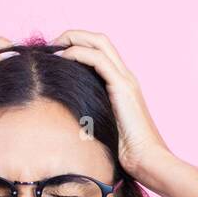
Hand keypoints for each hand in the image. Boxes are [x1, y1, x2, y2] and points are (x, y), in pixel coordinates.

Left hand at [50, 29, 171, 183]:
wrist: (146, 161)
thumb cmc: (124, 152)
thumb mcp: (101, 126)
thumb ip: (88, 113)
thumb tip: (63, 113)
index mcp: (121, 84)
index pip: (99, 51)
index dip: (77, 45)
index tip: (55, 55)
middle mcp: (125, 76)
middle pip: (99, 39)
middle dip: (73, 35)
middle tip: (51, 45)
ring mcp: (126, 79)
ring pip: (99, 42)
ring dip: (73, 39)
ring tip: (54, 47)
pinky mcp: (123, 87)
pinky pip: (98, 60)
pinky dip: (79, 54)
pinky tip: (63, 59)